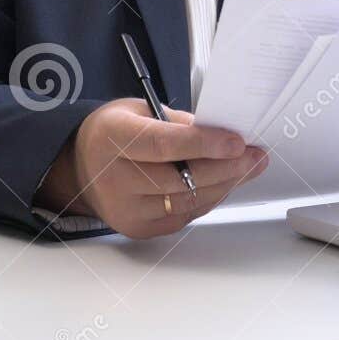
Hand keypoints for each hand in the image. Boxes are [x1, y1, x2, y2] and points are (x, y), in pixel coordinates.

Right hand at [36, 98, 268, 238]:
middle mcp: (114, 178)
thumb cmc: (115, 133)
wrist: (82, 168)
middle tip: (255, 155)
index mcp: (112, 138)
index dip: (204, 144)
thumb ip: (178, 122)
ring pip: (189, 201)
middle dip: (227, 167)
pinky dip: (209, 197)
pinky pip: (185, 214)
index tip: (238, 142)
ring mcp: (125, 209)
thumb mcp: (140, 110)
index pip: (162, 145)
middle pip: (181, 179)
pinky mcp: (138, 229)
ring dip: (225, 184)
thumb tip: (225, 133)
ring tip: (248, 166)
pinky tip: (223, 181)